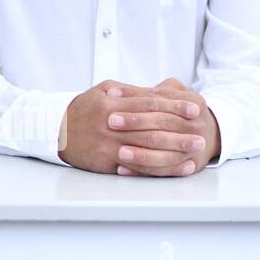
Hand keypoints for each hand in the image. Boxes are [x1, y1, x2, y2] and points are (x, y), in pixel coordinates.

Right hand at [59, 79, 210, 175]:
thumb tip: (157, 91)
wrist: (56, 131)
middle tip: (203, 131)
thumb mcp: (102, 91)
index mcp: (112, 104)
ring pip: (148, 148)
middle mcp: (111, 124)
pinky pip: (138, 166)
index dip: (174, 105)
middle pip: (152, 127)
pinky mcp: (107, 162)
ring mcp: (109, 145)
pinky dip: (160, 167)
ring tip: (196, 149)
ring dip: (176, 149)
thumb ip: (130, 91)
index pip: (149, 103)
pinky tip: (177, 167)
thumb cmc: (83, 109)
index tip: (195, 108)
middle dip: (181, 129)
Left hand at [107, 78, 219, 176]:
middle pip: (162, 125)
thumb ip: (148, 90)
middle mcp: (197, 126)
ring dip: (139, 153)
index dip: (134, 97)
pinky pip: (163, 171)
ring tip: (117, 151)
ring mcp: (195, 148)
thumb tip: (116, 91)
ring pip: (164, 152)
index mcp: (193, 102)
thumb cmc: (181, 109)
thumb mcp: (173, 92)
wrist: (210, 133)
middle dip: (135, 122)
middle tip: (110, 122)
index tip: (112, 97)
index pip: (159, 100)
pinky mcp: (189, 166)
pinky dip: (142, 170)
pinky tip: (122, 168)